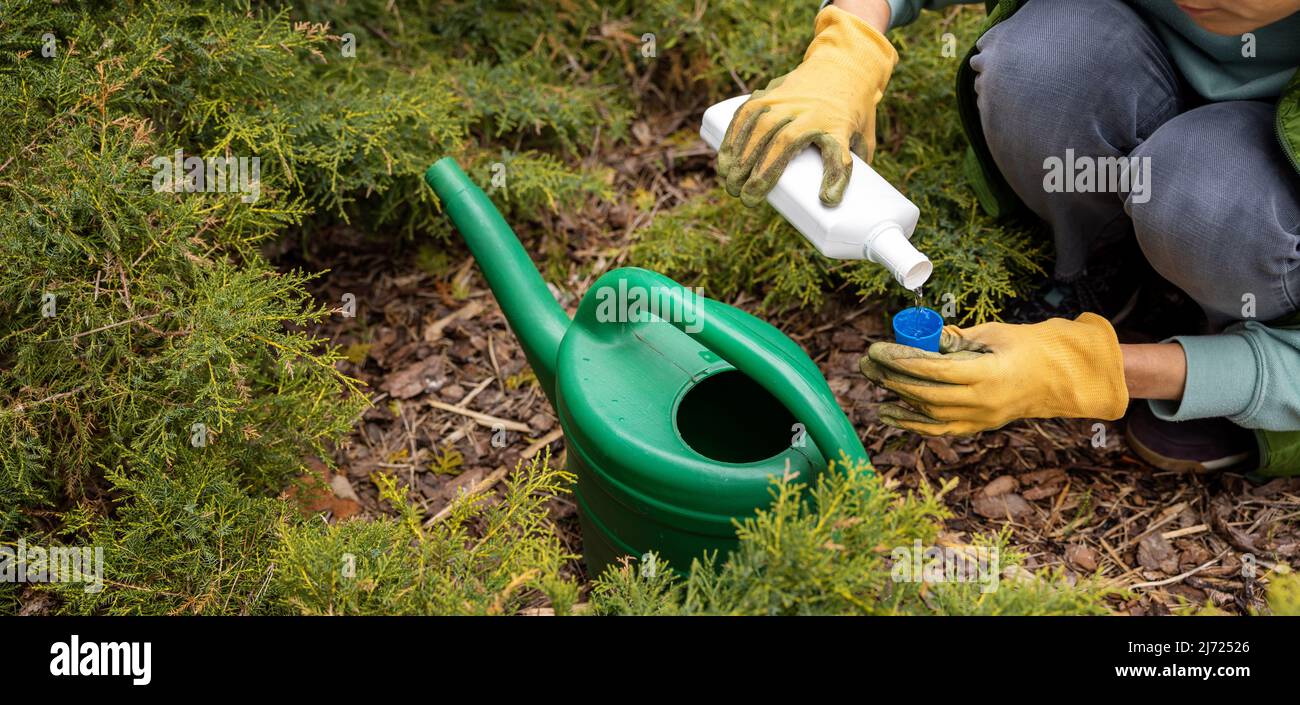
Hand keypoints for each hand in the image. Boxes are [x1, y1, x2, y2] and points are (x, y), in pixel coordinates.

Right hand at [716, 5, 896, 206]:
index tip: (827, 199)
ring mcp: (789, 99)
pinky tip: (725, 154)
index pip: (838, 152)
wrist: (845, 64)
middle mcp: (811, 110)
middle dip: (760, 173)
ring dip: (740, 155)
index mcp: (839, 124)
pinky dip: (733, 134)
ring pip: (760, 126)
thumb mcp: (865, 137)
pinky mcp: (771, 92)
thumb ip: (852, 169)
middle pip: (784, 142)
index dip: (835, 177)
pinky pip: (747, 112)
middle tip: (746, 198)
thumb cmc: (854, 112)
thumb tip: (830, 205)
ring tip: (729, 180)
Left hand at [859, 313, 1128, 435]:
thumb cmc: (1032, 347)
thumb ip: (958, 339)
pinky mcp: (980, 426)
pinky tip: (891, 413)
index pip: (932, 370)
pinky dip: (913, 422)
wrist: (1065, 379)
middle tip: (868, 363)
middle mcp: (982, 402)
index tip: (878, 349)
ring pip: (929, 414)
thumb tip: (926, 338)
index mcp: (988, 374)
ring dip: (897, 399)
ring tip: (874, 382)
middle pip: (924, 394)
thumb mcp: (995, 333)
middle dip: (891, 378)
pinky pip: (940, 428)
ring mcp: (981, 419)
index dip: (900, 360)